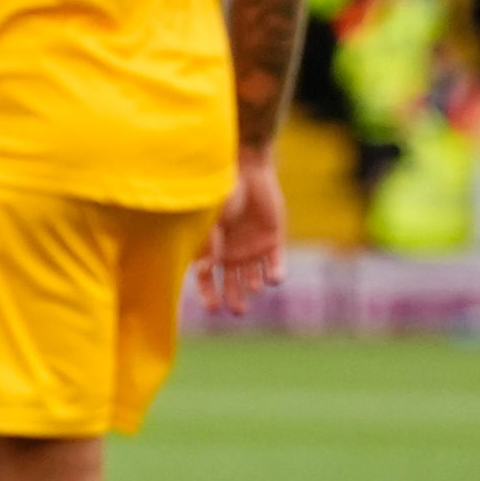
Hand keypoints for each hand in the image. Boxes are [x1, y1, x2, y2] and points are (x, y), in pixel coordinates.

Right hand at [197, 144, 285, 316]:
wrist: (247, 169)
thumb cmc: (220, 193)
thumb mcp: (211, 221)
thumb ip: (210, 245)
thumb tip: (203, 270)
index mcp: (211, 248)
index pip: (206, 278)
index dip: (209, 293)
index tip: (213, 309)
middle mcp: (231, 251)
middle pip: (231, 281)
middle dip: (233, 297)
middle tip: (237, 311)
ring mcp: (253, 247)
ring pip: (253, 277)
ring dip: (252, 286)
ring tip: (252, 289)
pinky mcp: (273, 239)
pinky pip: (275, 263)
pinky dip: (275, 273)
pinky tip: (273, 280)